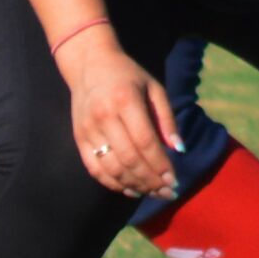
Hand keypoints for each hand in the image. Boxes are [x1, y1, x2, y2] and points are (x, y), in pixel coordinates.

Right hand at [61, 35, 182, 196]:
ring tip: (153, 193)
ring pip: (112, 168)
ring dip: (135, 185)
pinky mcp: (79, 138)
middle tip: (167, 193)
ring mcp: (88, 129)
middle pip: (129, 159)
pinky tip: (131, 189)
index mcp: (125, 100)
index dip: (160, 165)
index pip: (145, 141)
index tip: (174, 181)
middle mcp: (104, 116)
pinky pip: (95, 169)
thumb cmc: (128, 76)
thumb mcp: (154, 88)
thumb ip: (167, 119)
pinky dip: (113, 183)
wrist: (89, 64)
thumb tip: (179, 150)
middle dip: (151, 181)